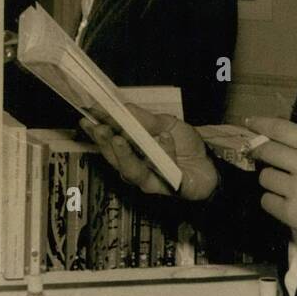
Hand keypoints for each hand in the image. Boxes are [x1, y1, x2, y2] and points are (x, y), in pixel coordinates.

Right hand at [79, 104, 216, 199]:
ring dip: (123, 154)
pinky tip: (165, 138)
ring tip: (118, 139)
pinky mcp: (162, 187)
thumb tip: (124, 108)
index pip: (109, 137)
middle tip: (98, 127)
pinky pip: (159, 172)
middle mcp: (134, 164)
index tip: (87, 114)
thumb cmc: (185, 145)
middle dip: (103, 141)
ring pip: (129, 170)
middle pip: (113, 156)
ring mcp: (146, 178)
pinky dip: (164, 152)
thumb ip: (145, 119)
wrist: (209, 167)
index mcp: (131, 147)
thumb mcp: (167, 124)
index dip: (97, 127)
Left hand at [247, 116, 296, 260]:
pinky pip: (267, 201)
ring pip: (265, 177)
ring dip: (272, 182)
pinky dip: (274, 203)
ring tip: (287, 190)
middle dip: (260, 154)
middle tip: (260, 158)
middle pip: (267, 151)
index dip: (261, 124)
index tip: (250, 123)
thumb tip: (279, 140)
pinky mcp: (291, 212)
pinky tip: (288, 206)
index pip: (282, 129)